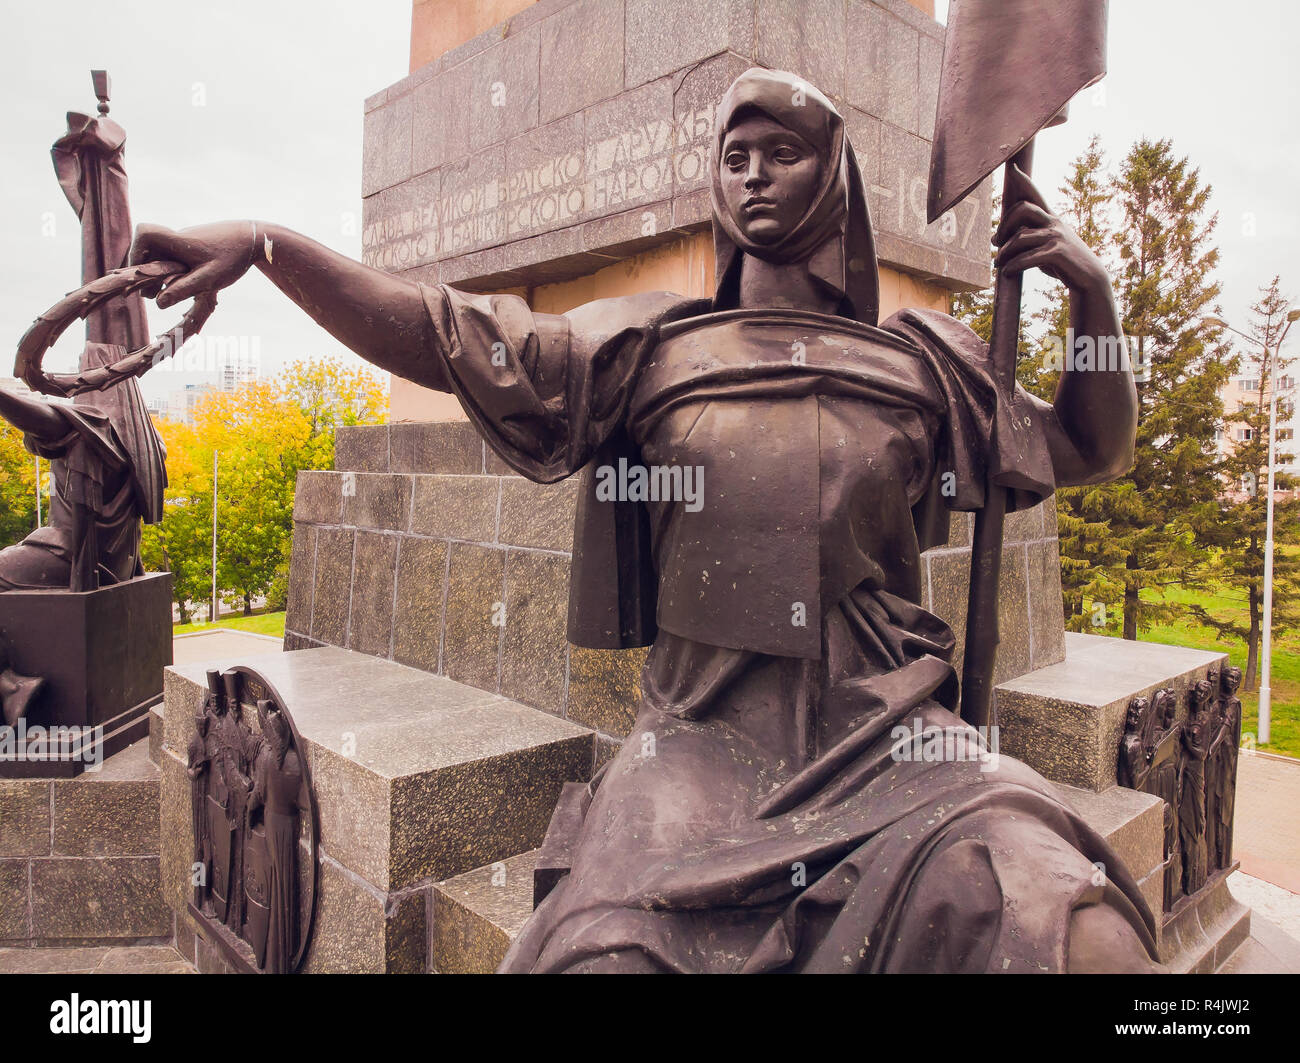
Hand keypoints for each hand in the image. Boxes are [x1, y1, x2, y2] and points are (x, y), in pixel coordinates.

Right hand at [129, 221, 260, 308]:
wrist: (254, 239)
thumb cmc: (233, 256)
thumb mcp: (210, 278)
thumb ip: (184, 290)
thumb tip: (158, 303)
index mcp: (178, 240)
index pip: (145, 233)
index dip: (136, 252)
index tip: (139, 274)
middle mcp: (177, 238)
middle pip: (148, 249)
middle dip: (144, 271)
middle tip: (150, 294)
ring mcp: (184, 241)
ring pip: (160, 255)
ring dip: (157, 273)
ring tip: (161, 293)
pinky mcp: (191, 246)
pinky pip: (172, 256)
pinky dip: (170, 270)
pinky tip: (178, 285)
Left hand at [992, 166, 1108, 294]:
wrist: (1089, 277)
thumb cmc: (1063, 262)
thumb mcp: (1045, 245)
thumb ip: (1025, 238)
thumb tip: (996, 240)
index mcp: (1050, 218)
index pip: (1034, 194)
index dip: (1023, 180)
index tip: (1012, 166)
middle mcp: (1054, 222)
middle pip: (1022, 209)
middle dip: (1004, 224)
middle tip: (996, 241)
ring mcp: (1056, 236)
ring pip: (1020, 237)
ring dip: (1004, 252)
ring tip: (998, 263)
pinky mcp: (1057, 252)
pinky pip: (1027, 257)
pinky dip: (1013, 265)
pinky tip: (1007, 272)